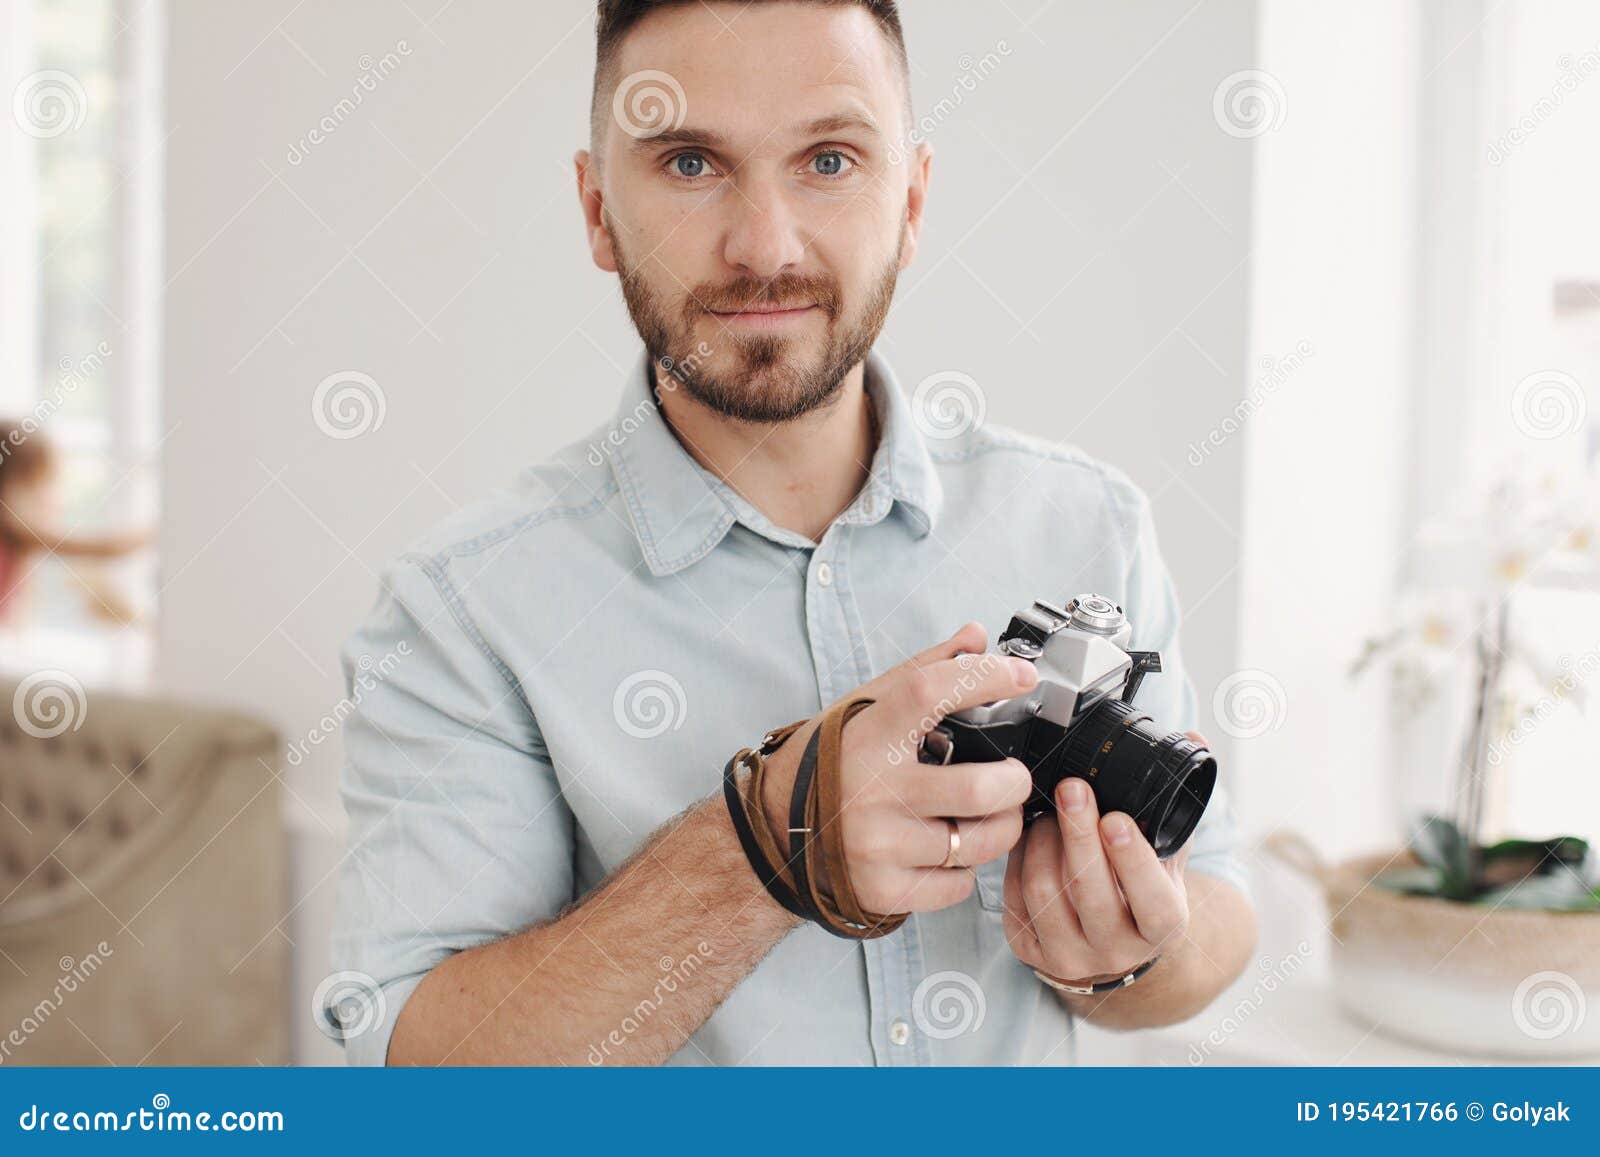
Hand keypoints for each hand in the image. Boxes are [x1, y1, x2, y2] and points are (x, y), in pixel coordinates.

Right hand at [757, 623, 1036, 914]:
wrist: (772, 834)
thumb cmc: (825, 763)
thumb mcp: (863, 708)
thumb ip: (924, 671)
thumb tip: (976, 638)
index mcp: (868, 734)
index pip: (931, 691)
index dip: (984, 678)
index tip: (1021, 678)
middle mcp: (872, 791)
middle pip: (980, 789)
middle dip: (1013, 781)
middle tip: (1011, 777)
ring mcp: (877, 845)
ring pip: (979, 842)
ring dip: (998, 827)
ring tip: (986, 815)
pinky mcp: (882, 890)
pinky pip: (958, 885)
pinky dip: (964, 868)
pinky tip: (947, 849)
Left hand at [1001, 731, 1207, 983]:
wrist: (1113, 946)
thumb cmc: (1142, 890)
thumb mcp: (1169, 856)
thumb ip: (1178, 800)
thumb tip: (1194, 737)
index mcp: (1161, 927)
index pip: (1151, 901)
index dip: (1133, 861)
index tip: (1115, 819)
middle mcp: (1117, 951)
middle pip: (1090, 892)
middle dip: (1078, 833)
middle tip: (1071, 788)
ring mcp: (1070, 956)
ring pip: (1045, 892)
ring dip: (1043, 840)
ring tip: (1048, 809)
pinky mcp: (1030, 951)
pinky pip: (1015, 899)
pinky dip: (1018, 858)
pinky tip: (1027, 833)